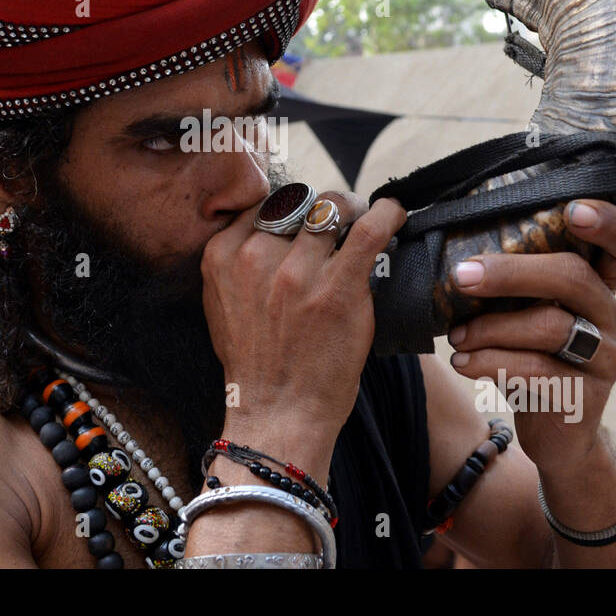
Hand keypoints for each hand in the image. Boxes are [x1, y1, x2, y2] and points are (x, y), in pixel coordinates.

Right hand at [201, 190, 406, 435]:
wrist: (278, 414)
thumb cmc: (256, 367)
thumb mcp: (223, 306)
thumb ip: (237, 266)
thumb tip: (268, 234)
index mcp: (221, 256)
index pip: (261, 203)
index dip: (288, 209)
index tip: (304, 220)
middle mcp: (255, 257)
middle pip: (296, 202)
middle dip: (319, 210)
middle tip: (339, 223)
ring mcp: (296, 271)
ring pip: (331, 208)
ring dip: (352, 211)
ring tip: (366, 221)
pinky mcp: (337, 286)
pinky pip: (369, 229)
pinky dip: (387, 213)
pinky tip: (394, 214)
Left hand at [444, 198, 615, 471]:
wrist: (557, 436)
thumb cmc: (532, 358)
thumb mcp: (526, 314)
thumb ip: (512, 285)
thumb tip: (453, 254)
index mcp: (599, 286)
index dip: (610, 222)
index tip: (573, 209)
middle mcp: (611, 315)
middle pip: (573, 276)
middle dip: (511, 272)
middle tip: (462, 276)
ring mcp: (606, 356)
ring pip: (551, 326)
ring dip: (491, 327)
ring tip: (455, 336)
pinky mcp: (587, 395)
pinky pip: (537, 371)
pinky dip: (492, 363)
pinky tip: (463, 364)